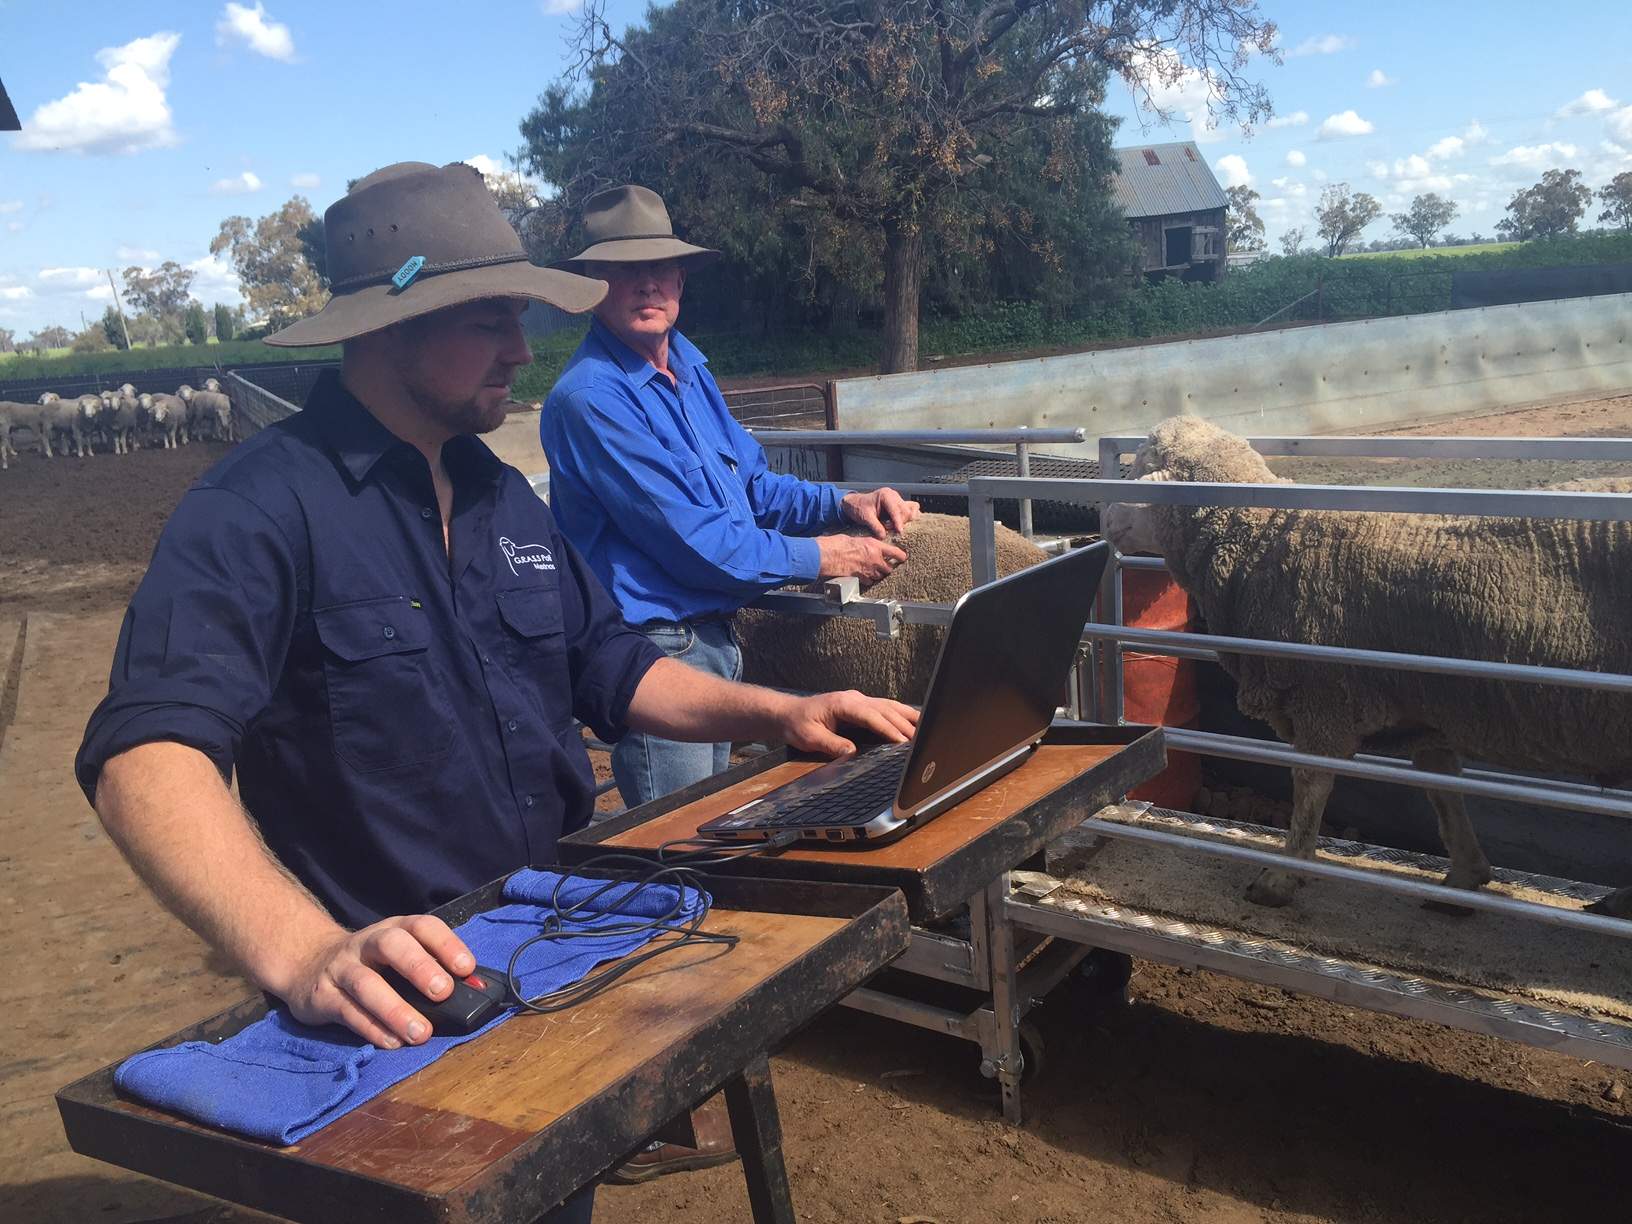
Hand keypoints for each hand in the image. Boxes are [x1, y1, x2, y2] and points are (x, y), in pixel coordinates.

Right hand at [278, 915, 475, 1047]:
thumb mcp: (397, 959)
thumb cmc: (370, 966)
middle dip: (419, 967)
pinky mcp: (322, 996)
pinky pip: (347, 1012)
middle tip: (443, 992)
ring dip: (395, 1009)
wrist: (308, 966)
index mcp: (394, 930)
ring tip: (420, 1033)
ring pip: (366, 983)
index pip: (422, 926)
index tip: (466, 968)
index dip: (446, 944)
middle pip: (393, 944)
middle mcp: (367, 944)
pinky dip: (371, 1028)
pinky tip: (392, 1042)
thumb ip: (431, 971)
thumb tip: (475, 991)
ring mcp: (341, 968)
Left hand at [777, 689, 919, 756]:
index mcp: (842, 703)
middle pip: (885, 710)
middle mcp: (854, 698)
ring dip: (907, 717)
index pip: (871, 716)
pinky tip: (913, 720)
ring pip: (889, 706)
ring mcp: (859, 699)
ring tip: (927, 728)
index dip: (888, 728)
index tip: (902, 741)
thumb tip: (851, 752)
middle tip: (921, 740)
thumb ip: (831, 744)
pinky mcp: (861, 704)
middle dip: (904, 725)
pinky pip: (885, 707)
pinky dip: (901, 714)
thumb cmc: (798, 724)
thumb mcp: (810, 737)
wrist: (788, 713)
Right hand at [816, 533, 906, 581]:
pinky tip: (865, 577)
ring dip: (878, 575)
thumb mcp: (855, 539)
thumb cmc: (838, 544)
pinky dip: (869, 580)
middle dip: (887, 568)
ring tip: (874, 572)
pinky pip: (869, 582)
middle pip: (888, 568)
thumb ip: (865, 544)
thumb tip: (865, 546)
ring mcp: (868, 571)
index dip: (901, 556)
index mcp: (875, 546)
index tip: (903, 558)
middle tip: (885, 566)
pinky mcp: (860, 578)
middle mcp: (875, 560)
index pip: (895, 553)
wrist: (829, 555)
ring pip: (879, 576)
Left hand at [841, 488, 920, 537]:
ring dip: (904, 521)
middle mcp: (894, 495)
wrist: (855, 504)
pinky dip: (909, 517)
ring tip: (893, 527)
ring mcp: (898, 499)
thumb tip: (884, 536)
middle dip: (900, 522)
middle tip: (891, 530)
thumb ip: (875, 526)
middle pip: (906, 510)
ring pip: (910, 511)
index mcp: (885, 495)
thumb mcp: (865, 517)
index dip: (898, 522)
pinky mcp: (899, 504)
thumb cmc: (859, 508)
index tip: (899, 532)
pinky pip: (911, 509)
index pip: (896, 510)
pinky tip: (902, 524)